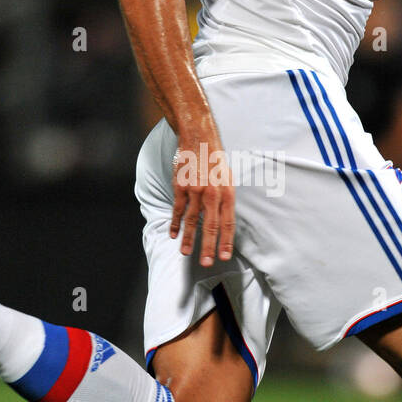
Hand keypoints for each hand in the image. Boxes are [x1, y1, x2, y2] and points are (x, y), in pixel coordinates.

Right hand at [170, 132, 235, 265]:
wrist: (198, 138)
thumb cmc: (214, 159)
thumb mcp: (227, 178)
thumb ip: (225, 199)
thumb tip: (223, 220)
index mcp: (227, 193)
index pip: (228, 223)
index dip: (225, 242)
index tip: (223, 256)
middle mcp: (212, 194)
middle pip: (210, 226)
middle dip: (208, 247)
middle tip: (205, 263)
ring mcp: (195, 191)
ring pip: (192, 221)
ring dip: (188, 239)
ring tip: (186, 253)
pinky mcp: (180, 187)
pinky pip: (177, 210)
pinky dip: (174, 223)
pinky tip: (172, 234)